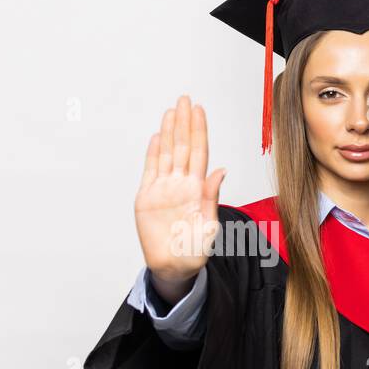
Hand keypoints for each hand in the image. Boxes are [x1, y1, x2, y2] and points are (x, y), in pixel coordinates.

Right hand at [135, 95, 226, 302]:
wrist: (173, 268)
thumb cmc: (194, 251)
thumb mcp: (209, 226)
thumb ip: (211, 198)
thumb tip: (221, 171)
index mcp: (197, 190)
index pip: (198, 153)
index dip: (198, 131)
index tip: (199, 111)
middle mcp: (181, 185)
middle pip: (182, 147)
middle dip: (183, 123)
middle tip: (184, 99)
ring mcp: (163, 190)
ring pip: (166, 154)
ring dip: (168, 132)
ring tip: (171, 111)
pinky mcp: (147, 198)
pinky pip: (150, 171)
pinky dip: (152, 154)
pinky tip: (156, 137)